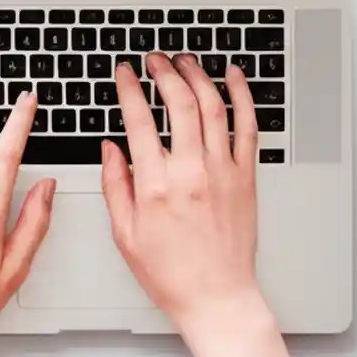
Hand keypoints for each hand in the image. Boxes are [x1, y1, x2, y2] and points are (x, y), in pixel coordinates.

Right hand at [101, 53, 291, 356]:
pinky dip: (242, 96)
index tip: (125, 73)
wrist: (217, 297)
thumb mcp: (125, 234)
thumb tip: (109, 148)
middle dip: (164, 71)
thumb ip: (114, 185)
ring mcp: (222, 172)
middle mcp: (190, 172)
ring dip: (198, 75)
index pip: (139, 120)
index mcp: (155, 186)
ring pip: (213, 106)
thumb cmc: (172, 273)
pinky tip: (234, 76)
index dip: (129, 88)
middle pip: (179, 103)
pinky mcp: (245, 177)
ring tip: (185, 61)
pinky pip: (248, 127)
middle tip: (154, 60)